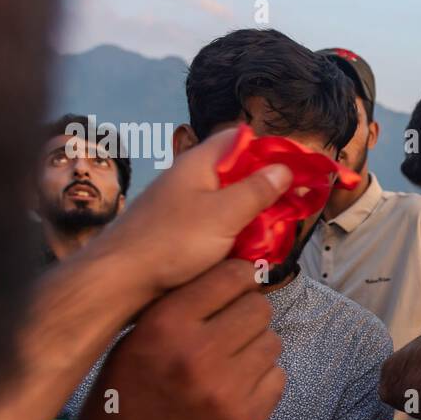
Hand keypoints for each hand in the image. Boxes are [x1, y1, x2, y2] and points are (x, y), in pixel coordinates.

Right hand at [63, 259, 284, 419]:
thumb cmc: (123, 397)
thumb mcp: (134, 340)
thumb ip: (180, 307)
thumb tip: (234, 276)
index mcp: (166, 326)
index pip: (230, 276)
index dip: (238, 278)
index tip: (238, 284)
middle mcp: (200, 353)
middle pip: (259, 308)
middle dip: (247, 314)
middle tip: (230, 330)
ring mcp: (228, 389)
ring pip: (272, 342)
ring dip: (255, 347)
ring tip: (229, 363)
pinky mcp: (247, 418)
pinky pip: (278, 377)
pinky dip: (262, 379)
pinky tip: (235, 388)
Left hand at [91, 127, 293, 300]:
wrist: (120, 279)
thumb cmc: (171, 241)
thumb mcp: (224, 214)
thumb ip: (257, 191)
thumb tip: (284, 170)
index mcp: (200, 163)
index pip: (241, 140)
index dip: (272, 150)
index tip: (300, 169)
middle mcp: (191, 179)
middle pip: (239, 172)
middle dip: (269, 188)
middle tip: (295, 207)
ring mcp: (184, 206)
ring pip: (230, 201)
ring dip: (255, 215)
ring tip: (278, 233)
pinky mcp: (181, 231)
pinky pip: (218, 224)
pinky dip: (237, 233)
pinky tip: (250, 251)